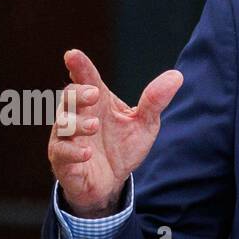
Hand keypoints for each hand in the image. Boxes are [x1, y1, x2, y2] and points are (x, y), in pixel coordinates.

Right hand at [47, 49, 183, 216]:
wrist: (111, 182)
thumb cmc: (122, 147)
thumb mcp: (144, 124)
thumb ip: (154, 101)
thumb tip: (177, 76)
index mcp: (96, 102)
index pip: (86, 79)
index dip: (79, 66)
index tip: (73, 55)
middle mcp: (77, 115)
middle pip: (69, 97)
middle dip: (79, 94)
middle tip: (94, 94)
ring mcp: (67, 138)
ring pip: (63, 124)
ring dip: (77, 124)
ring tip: (95, 125)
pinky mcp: (63, 161)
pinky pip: (61, 153)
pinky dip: (73, 152)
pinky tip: (87, 153)